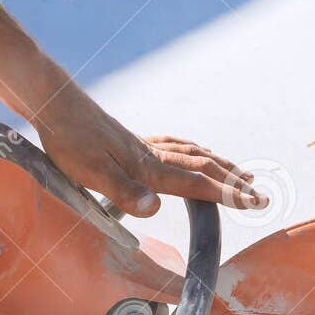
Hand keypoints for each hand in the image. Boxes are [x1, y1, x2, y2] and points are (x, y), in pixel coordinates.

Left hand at [35, 92, 263, 217]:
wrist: (55, 105)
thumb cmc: (70, 142)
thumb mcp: (91, 174)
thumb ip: (124, 192)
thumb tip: (155, 209)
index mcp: (147, 168)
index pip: (196, 184)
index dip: (228, 195)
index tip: (257, 203)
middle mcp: (152, 155)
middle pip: (202, 168)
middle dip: (233, 183)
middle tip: (260, 195)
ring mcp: (143, 145)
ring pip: (191, 155)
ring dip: (219, 166)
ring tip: (240, 174)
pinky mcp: (131, 139)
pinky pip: (174, 145)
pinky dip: (194, 151)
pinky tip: (193, 153)